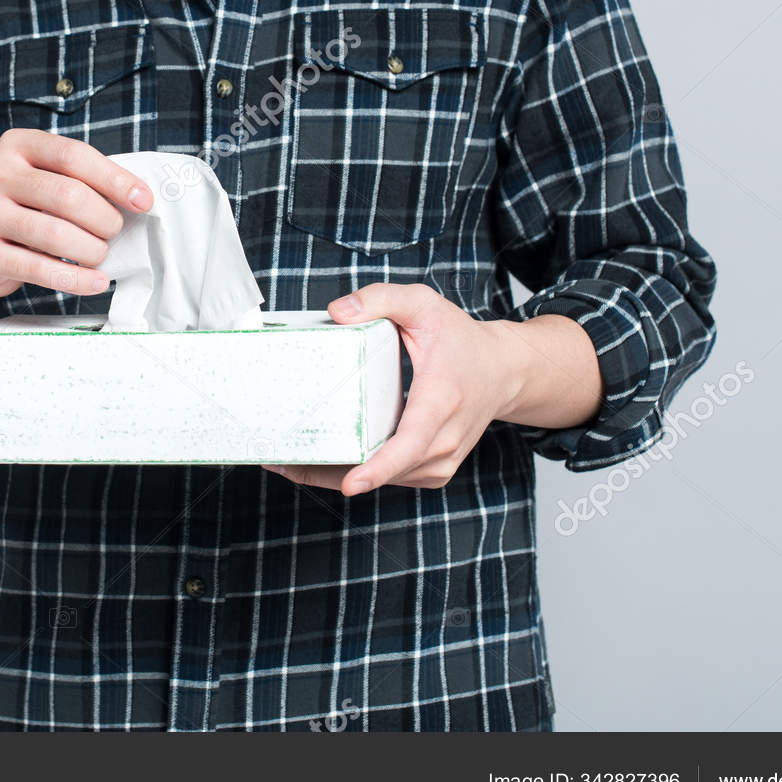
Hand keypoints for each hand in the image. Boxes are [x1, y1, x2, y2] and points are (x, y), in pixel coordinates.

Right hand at [0, 128, 152, 298]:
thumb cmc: (24, 207)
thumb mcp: (46, 179)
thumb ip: (83, 180)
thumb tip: (138, 199)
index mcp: (17, 144)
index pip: (73, 155)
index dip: (114, 179)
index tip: (143, 201)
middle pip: (67, 195)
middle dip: (104, 219)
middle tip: (114, 232)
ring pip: (54, 233)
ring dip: (91, 250)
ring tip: (100, 255)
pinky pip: (39, 269)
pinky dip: (75, 279)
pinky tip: (96, 282)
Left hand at [262, 283, 522, 496]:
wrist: (504, 372)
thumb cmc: (462, 341)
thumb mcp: (425, 305)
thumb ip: (382, 299)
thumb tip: (338, 312)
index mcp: (442, 402)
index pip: (412, 443)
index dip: (381, 466)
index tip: (353, 482)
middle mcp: (444, 441)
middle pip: (387, 470)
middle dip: (331, 471)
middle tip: (277, 461)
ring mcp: (441, 461)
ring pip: (384, 481)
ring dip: (335, 476)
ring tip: (287, 463)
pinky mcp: (432, 470)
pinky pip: (391, 480)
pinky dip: (356, 475)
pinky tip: (321, 464)